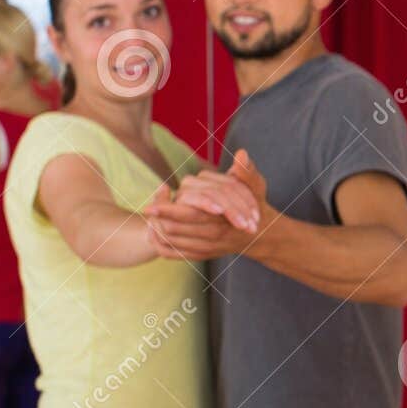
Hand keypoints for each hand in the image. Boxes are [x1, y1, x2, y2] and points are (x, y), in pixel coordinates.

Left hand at [144, 151, 269, 260]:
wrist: (260, 235)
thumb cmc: (255, 206)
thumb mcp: (256, 188)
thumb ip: (246, 173)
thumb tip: (241, 154)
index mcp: (221, 220)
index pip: (189, 215)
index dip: (167, 210)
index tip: (149, 206)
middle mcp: (212, 236)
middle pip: (175, 230)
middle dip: (157, 220)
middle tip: (146, 209)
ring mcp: (205, 247)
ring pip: (172, 242)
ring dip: (157, 231)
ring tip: (149, 218)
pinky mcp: (200, 254)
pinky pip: (173, 253)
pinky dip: (161, 245)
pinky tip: (154, 232)